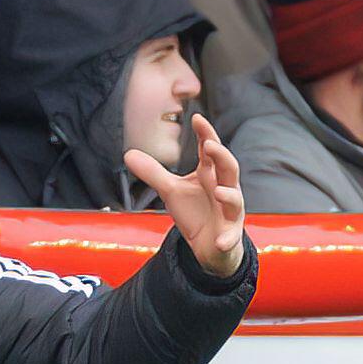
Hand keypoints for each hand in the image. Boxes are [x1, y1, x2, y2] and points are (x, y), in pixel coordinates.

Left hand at [126, 112, 245, 277]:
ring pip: (234, 199)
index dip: (206, 134)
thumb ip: (153, 172)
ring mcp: (230, 211)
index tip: (197, 118)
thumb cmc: (194, 211)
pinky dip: (227, 239)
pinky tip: (221, 241)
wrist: (208, 244)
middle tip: (209, 144)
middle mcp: (225, 188)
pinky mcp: (230, 234)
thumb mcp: (170, 190)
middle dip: (221, 156)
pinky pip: (231, 237)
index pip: (210, 151)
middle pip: (229, 168)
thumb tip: (128, 154)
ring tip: (218, 192)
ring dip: (228, 195)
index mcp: (210, 174)